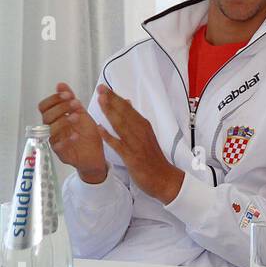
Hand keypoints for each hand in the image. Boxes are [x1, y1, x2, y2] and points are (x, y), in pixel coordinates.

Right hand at [37, 83, 108, 182]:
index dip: (54, 99)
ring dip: (63, 121)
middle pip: (46, 116)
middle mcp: (53, 129)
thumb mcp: (82, 114)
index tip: (68, 94)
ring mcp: (56, 141)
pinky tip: (76, 136)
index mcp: (56, 118)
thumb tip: (61, 84)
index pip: (44, 106)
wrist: (96, 154)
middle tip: (75, 104)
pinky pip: (58, 147)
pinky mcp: (62, 153)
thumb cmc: (87, 134)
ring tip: (77, 117)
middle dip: (60, 108)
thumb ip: (71, 100)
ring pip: (50, 130)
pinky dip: (66, 140)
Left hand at [95, 85, 184, 203]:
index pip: (128, 109)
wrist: (164, 178)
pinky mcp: (132, 157)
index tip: (105, 88)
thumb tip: (126, 102)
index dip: (116, 98)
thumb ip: (135, 120)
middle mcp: (141, 132)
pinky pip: (119, 145)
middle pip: (125, 114)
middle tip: (101, 88)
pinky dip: (109, 137)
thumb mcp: (146, 135)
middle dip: (112, 100)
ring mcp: (136, 144)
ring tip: (100, 101)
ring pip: (122, 125)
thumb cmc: (152, 157)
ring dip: (111, 113)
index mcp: (144, 127)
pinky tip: (100, 129)